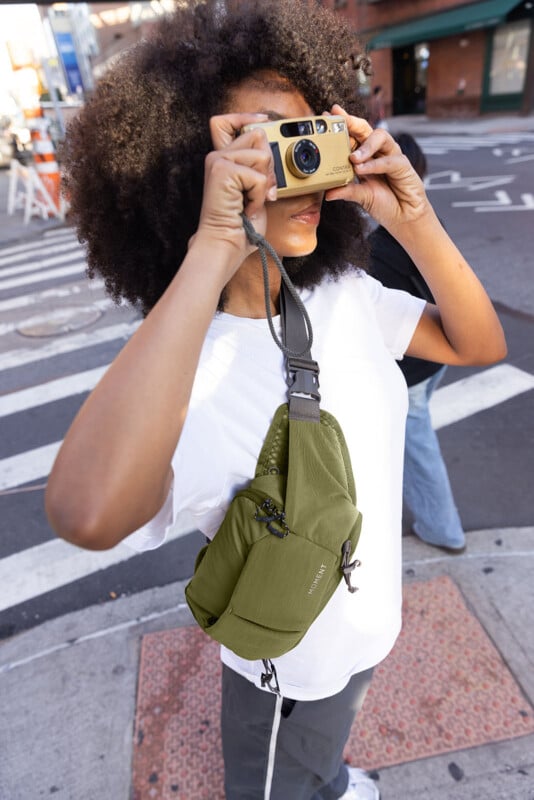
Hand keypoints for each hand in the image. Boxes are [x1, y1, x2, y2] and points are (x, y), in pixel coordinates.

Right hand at [191, 113, 276, 272]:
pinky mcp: (222, 171)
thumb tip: (271, 149)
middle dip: (268, 164)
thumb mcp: (254, 190)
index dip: (247, 117)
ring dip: (264, 184)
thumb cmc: (240, 225)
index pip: (227, 121)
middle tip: (259, 191)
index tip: (263, 120)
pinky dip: (259, 196)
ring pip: (262, 155)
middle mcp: (217, 156)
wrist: (226, 244)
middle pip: (257, 135)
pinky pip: (259, 176)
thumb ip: (258, 168)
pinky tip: (247, 207)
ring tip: (251, 201)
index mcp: (222, 160)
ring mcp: (218, 161)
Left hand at [325, 105, 430, 232]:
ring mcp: (391, 156)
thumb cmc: (385, 204)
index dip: (341, 125)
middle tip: (338, 119)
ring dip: (365, 145)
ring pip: (380, 137)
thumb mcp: (361, 197)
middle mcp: (378, 152)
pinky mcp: (403, 165)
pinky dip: (374, 164)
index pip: (353, 135)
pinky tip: (363, 169)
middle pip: (365, 129)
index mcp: (365, 157)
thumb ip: (346, 191)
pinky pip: (389, 160)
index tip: (327, 116)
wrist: (404, 217)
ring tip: (352, 158)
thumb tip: (327, 193)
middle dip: (352, 121)